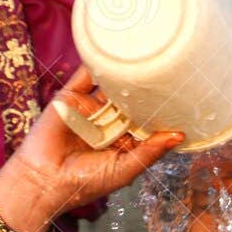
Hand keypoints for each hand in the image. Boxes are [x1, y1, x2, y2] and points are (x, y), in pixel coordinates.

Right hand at [0, 66, 183, 231]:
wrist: (45, 181)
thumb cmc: (84, 183)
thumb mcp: (125, 169)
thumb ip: (150, 152)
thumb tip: (179, 136)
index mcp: (122, 141)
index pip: (147, 121)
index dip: (163, 111)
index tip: (186, 97)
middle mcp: (107, 123)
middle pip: (133, 100)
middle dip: (149, 88)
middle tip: (173, 69)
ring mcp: (89, 108)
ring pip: (112, 86)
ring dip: (128, 72)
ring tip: (149, 54)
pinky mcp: (70, 97)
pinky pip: (85, 75)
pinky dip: (97, 62)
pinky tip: (114, 48)